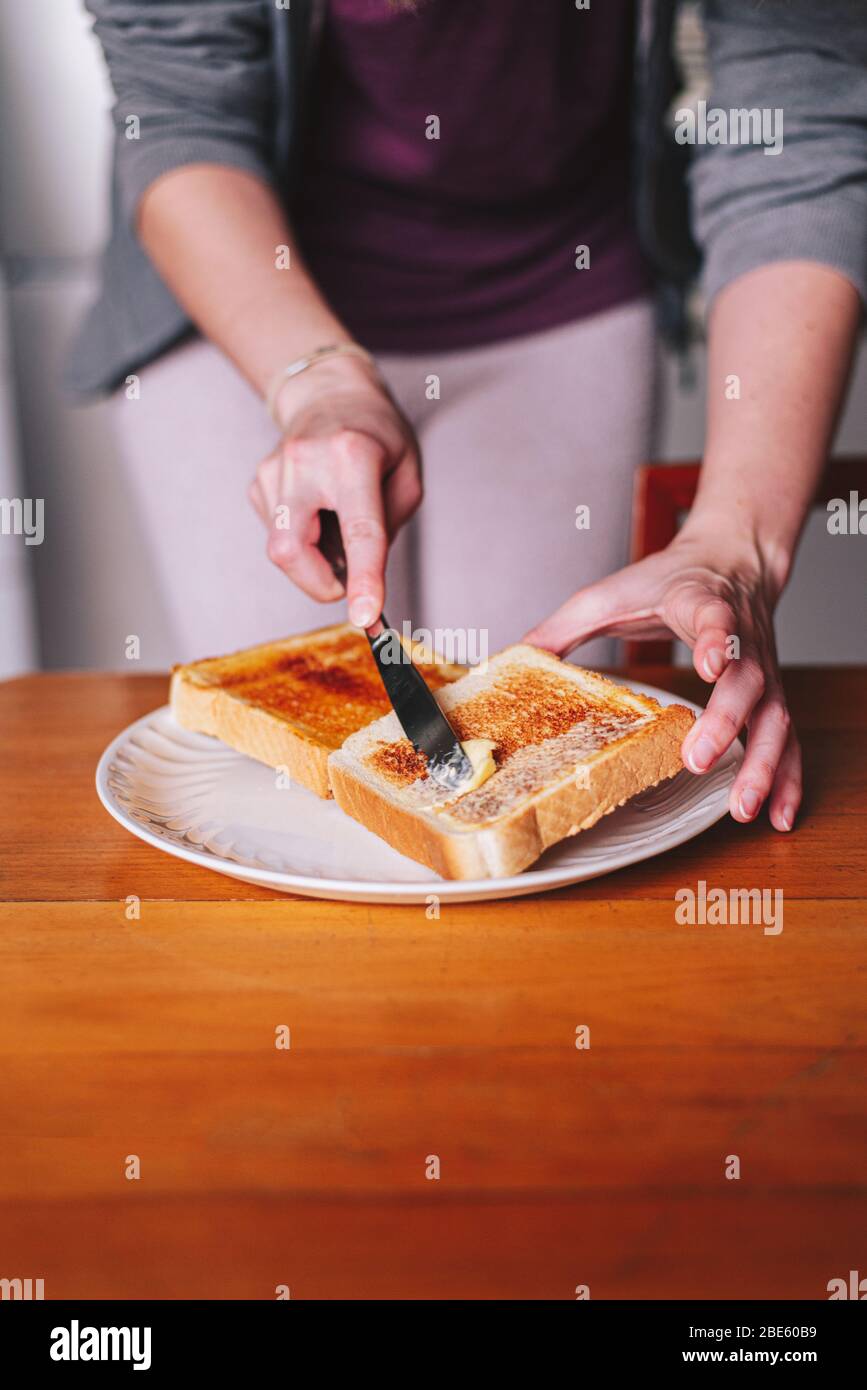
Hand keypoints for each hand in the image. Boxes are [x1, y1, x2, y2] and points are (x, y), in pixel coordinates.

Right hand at [249, 355, 420, 625]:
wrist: (329, 392)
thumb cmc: (377, 435)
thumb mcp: (407, 474)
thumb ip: (389, 527)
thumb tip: (358, 579)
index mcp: (352, 456)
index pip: (358, 530)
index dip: (363, 579)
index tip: (365, 617)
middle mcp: (305, 462)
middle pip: (291, 552)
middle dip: (320, 584)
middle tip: (348, 580)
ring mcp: (273, 472)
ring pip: (283, 551)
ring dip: (315, 558)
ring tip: (335, 521)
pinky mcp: (258, 484)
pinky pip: (278, 537)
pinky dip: (302, 539)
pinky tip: (316, 509)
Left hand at [523, 526, 800, 830]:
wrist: (732, 560)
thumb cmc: (666, 582)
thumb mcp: (607, 594)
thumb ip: (562, 627)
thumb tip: (513, 658)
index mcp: (699, 604)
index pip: (714, 616)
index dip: (718, 638)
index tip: (712, 662)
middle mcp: (742, 640)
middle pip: (748, 680)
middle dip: (727, 721)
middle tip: (698, 759)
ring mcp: (763, 671)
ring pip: (775, 717)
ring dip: (762, 765)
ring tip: (742, 807)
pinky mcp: (772, 695)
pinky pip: (787, 739)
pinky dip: (786, 779)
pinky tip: (778, 817)